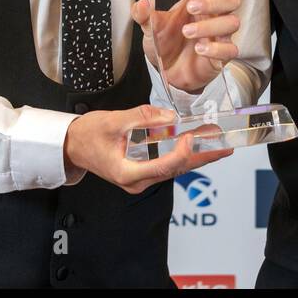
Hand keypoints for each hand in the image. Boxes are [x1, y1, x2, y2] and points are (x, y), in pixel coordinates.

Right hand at [63, 104, 230, 192]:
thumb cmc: (87, 135)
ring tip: (218, 141)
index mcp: (126, 172)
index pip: (162, 166)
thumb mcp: (112, 121)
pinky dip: (185, 153)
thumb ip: (142, 118)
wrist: (73, 145)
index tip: (191, 137)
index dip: (181, 153)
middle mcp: (137, 180)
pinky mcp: (144, 170)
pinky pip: (169, 163)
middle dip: (202, 156)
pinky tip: (199, 143)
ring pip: (175, 167)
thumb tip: (169, 118)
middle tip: (224, 145)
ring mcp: (141, 177)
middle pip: (176, 169)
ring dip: (197, 154)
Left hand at [130, 0, 240, 92]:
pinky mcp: (222, 55)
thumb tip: (141, 4)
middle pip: (232, 0)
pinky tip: (200, 49)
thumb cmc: (166, 42)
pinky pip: (230, 49)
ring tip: (187, 32)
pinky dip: (215, 49)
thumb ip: (144, 15)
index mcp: (202, 0)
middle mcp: (215, 15)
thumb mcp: (151, 27)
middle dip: (214, 2)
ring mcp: (221, 35)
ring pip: (232, 23)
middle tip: (191, 8)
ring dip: (209, 26)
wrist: (166, 70)